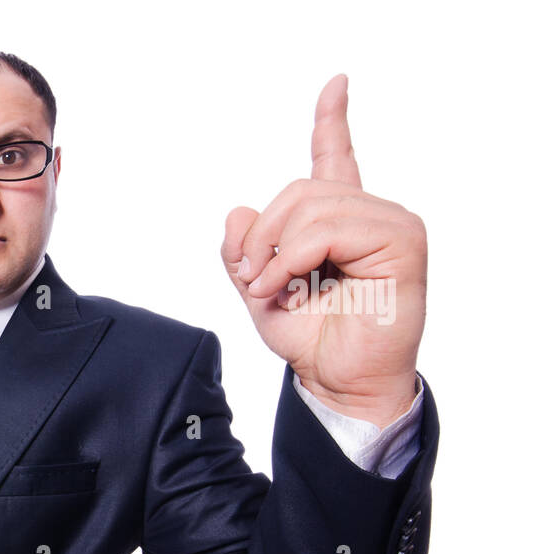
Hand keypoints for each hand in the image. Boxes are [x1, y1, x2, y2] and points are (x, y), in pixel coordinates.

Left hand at [221, 75, 426, 427]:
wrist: (337, 381)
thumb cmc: (310, 339)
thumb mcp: (259, 290)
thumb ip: (243, 251)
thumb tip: (237, 212)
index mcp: (339, 219)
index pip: (337, 156)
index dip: (333, 118)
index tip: (336, 83)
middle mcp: (368, 214)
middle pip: (299, 188)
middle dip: (260, 233)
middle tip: (249, 276)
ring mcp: (391, 224)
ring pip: (311, 205)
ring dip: (274, 250)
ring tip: (268, 287)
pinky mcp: (402, 242)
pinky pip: (329, 228)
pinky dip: (293, 257)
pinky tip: (287, 285)